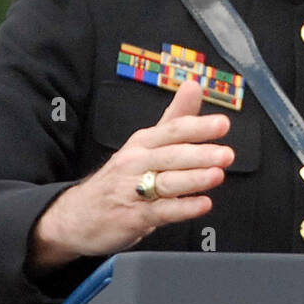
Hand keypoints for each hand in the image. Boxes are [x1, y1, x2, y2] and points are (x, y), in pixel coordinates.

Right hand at [28, 79, 233, 272]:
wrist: (77, 215)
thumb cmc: (119, 178)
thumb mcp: (144, 144)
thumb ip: (175, 118)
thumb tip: (194, 86)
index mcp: (143, 143)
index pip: (172, 130)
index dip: (198, 127)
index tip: (222, 124)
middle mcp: (137, 163)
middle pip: (171, 155)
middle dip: (199, 154)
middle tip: (226, 153)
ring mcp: (132, 190)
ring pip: (166, 182)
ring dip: (193, 178)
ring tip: (217, 175)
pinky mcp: (133, 217)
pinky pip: (160, 212)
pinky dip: (182, 208)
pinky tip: (202, 205)